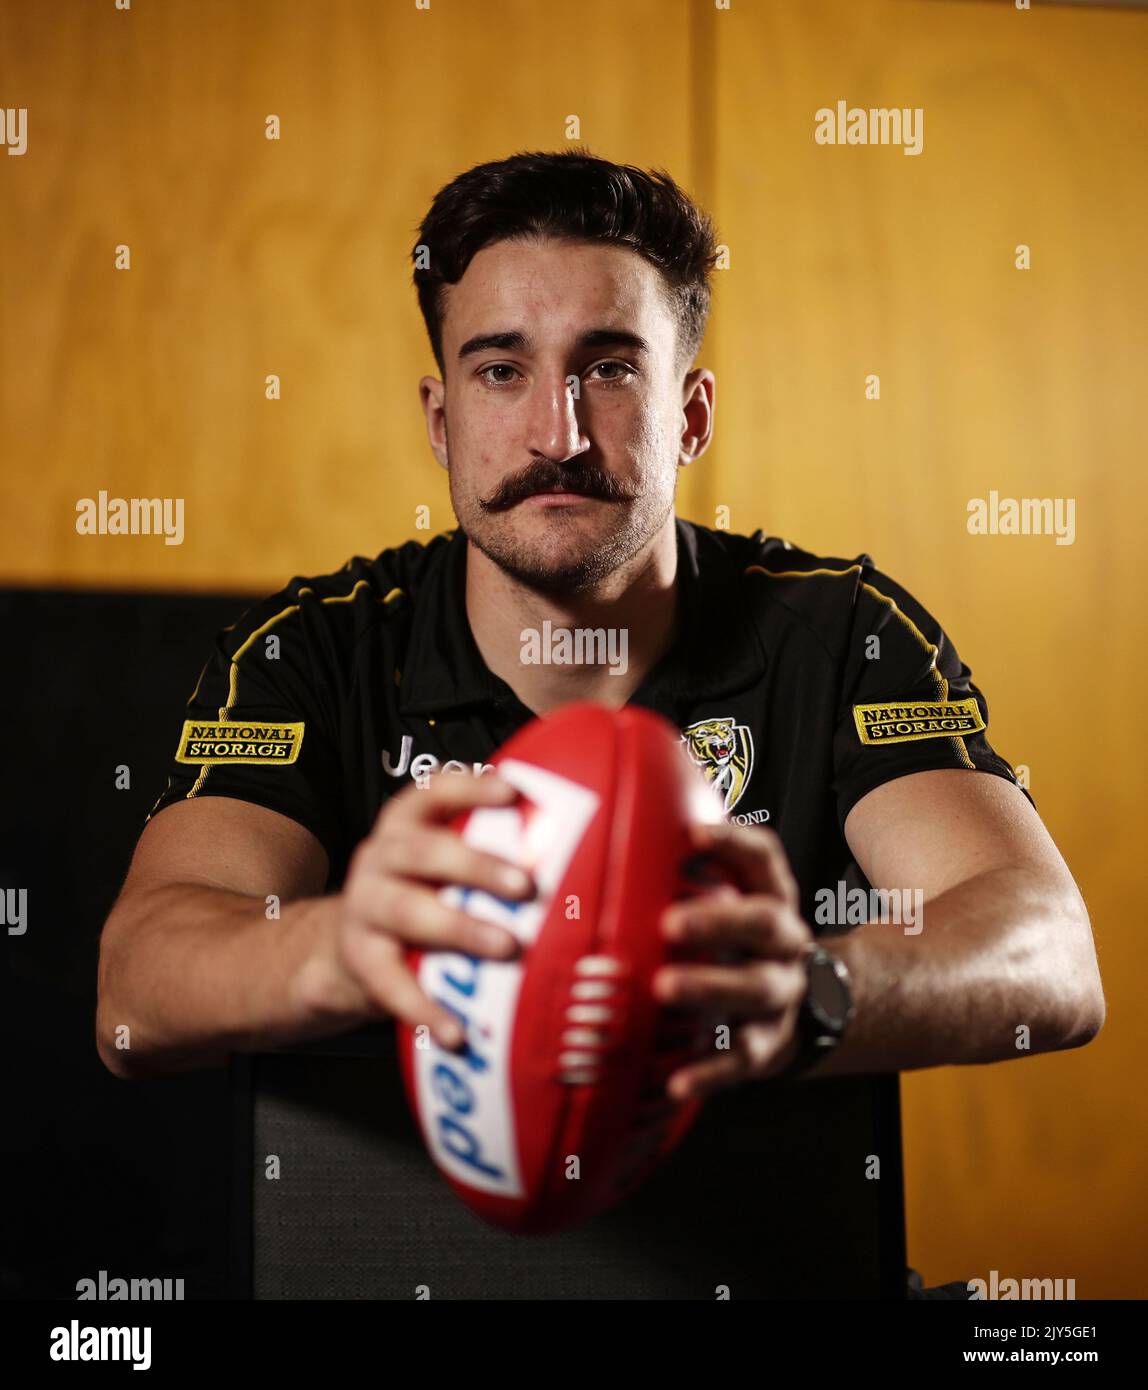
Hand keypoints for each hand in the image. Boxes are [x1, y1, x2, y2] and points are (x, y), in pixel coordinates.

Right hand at [299, 771, 534, 1046]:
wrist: (343, 950)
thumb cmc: (421, 895)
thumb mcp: (441, 864)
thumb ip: (488, 850)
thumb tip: (583, 854)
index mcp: (406, 823)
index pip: (433, 790)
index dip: (470, 787)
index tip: (511, 791)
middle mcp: (379, 857)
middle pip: (421, 851)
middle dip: (475, 865)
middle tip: (525, 884)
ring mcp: (364, 907)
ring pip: (407, 911)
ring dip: (459, 928)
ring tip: (506, 947)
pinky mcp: (360, 960)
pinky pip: (391, 985)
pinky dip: (424, 1009)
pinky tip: (457, 1031)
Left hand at [654, 820, 812, 1100]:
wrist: (800, 1006)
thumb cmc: (740, 941)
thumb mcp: (732, 900)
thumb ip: (692, 874)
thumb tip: (618, 835)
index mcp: (772, 896)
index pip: (762, 858)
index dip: (732, 842)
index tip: (692, 834)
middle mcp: (784, 941)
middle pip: (763, 923)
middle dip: (718, 921)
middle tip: (670, 923)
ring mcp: (781, 993)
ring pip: (755, 988)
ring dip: (710, 986)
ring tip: (664, 987)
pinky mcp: (769, 1044)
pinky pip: (741, 1059)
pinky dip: (708, 1071)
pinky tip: (675, 1079)